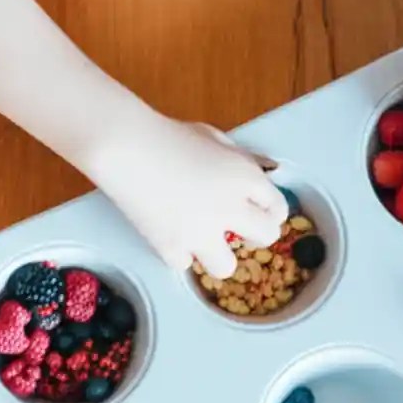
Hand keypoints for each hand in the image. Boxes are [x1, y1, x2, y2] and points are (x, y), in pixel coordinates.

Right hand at [86, 115, 287, 278]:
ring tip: (201, 240)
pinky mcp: (171, 248)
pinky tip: (168, 232)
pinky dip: (177, 252)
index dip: (268, 210)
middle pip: (266, 237)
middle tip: (235, 228)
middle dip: (254, 234)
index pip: (278, 208)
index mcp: (245, 177)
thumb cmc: (168, 135)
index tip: (256, 212)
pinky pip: (184, 264)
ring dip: (216, 255)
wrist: (125, 147)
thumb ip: (241, 160)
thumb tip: (261, 173)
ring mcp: (200, 233)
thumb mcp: (215, 138)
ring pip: (227, 268)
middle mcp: (230, 209)